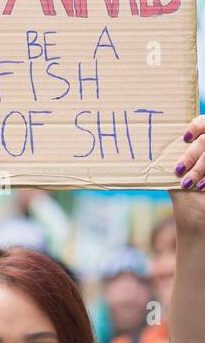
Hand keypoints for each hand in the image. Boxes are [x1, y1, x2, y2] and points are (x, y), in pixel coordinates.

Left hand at [171, 115, 204, 229]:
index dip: (197, 125)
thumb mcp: (176, 175)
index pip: (204, 122)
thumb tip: (145, 147)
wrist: (196, 219)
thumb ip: (170, 159)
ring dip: (199, 169)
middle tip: (178, 169)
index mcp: (201, 144)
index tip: (184, 138)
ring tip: (187, 183)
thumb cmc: (184, 196)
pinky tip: (201, 187)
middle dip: (192, 155)